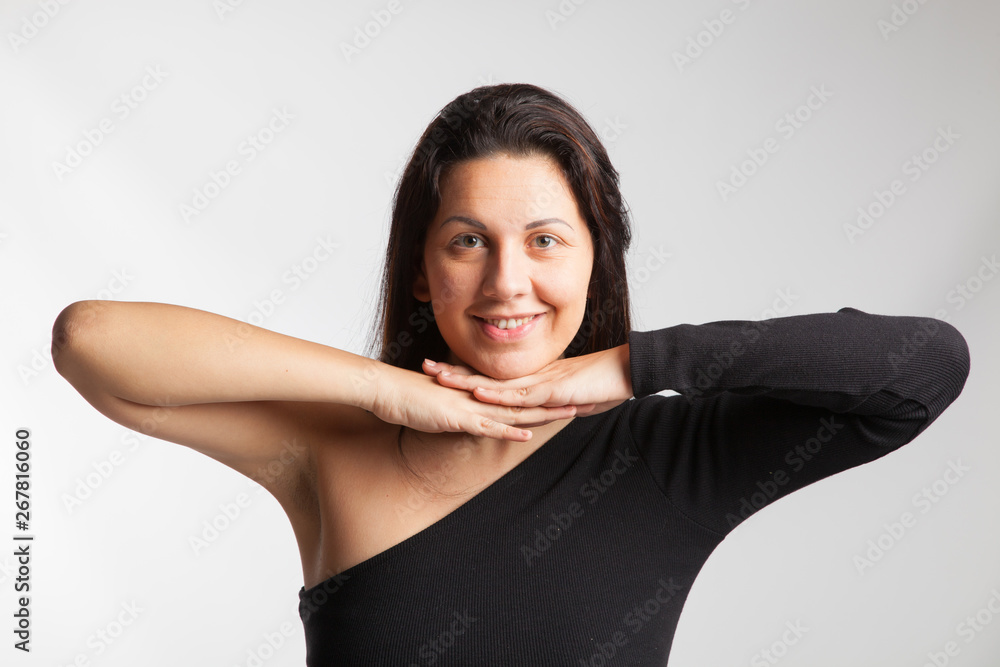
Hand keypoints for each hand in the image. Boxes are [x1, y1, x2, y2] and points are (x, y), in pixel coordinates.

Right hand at [368, 363, 578, 440]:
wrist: (386, 389)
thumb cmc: (408, 396)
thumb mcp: (442, 405)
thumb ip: (461, 409)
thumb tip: (473, 417)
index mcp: (479, 392)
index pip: (519, 393)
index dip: (544, 394)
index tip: (568, 393)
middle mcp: (480, 397)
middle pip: (526, 399)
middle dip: (557, 401)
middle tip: (586, 398)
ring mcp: (469, 406)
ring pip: (514, 411)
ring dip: (543, 413)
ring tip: (572, 412)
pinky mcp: (456, 418)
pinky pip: (486, 426)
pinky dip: (508, 430)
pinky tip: (528, 433)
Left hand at [422, 345, 633, 417]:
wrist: (629, 371)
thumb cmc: (604, 383)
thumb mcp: (571, 397)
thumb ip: (551, 403)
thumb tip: (539, 412)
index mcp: (532, 381)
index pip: (492, 379)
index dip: (467, 375)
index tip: (442, 371)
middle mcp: (531, 379)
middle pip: (485, 378)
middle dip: (455, 374)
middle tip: (425, 367)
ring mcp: (541, 384)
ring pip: (496, 385)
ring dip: (467, 382)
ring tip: (440, 378)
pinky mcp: (553, 391)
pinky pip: (520, 396)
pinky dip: (498, 396)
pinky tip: (479, 395)